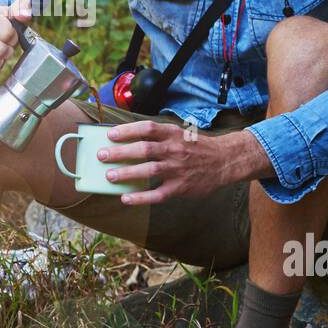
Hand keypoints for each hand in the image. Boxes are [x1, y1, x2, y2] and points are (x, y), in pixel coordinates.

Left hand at [97, 120, 266, 204]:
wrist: (224, 161)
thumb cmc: (195, 147)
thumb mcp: (179, 134)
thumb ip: (158, 137)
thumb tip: (126, 140)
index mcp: (173, 133)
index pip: (147, 128)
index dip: (127, 130)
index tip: (110, 134)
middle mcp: (174, 149)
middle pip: (144, 149)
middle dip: (121, 152)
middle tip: (102, 155)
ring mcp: (178, 169)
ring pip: (149, 170)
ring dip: (127, 173)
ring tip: (110, 176)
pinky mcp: (181, 187)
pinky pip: (158, 194)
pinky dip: (141, 197)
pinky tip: (126, 198)